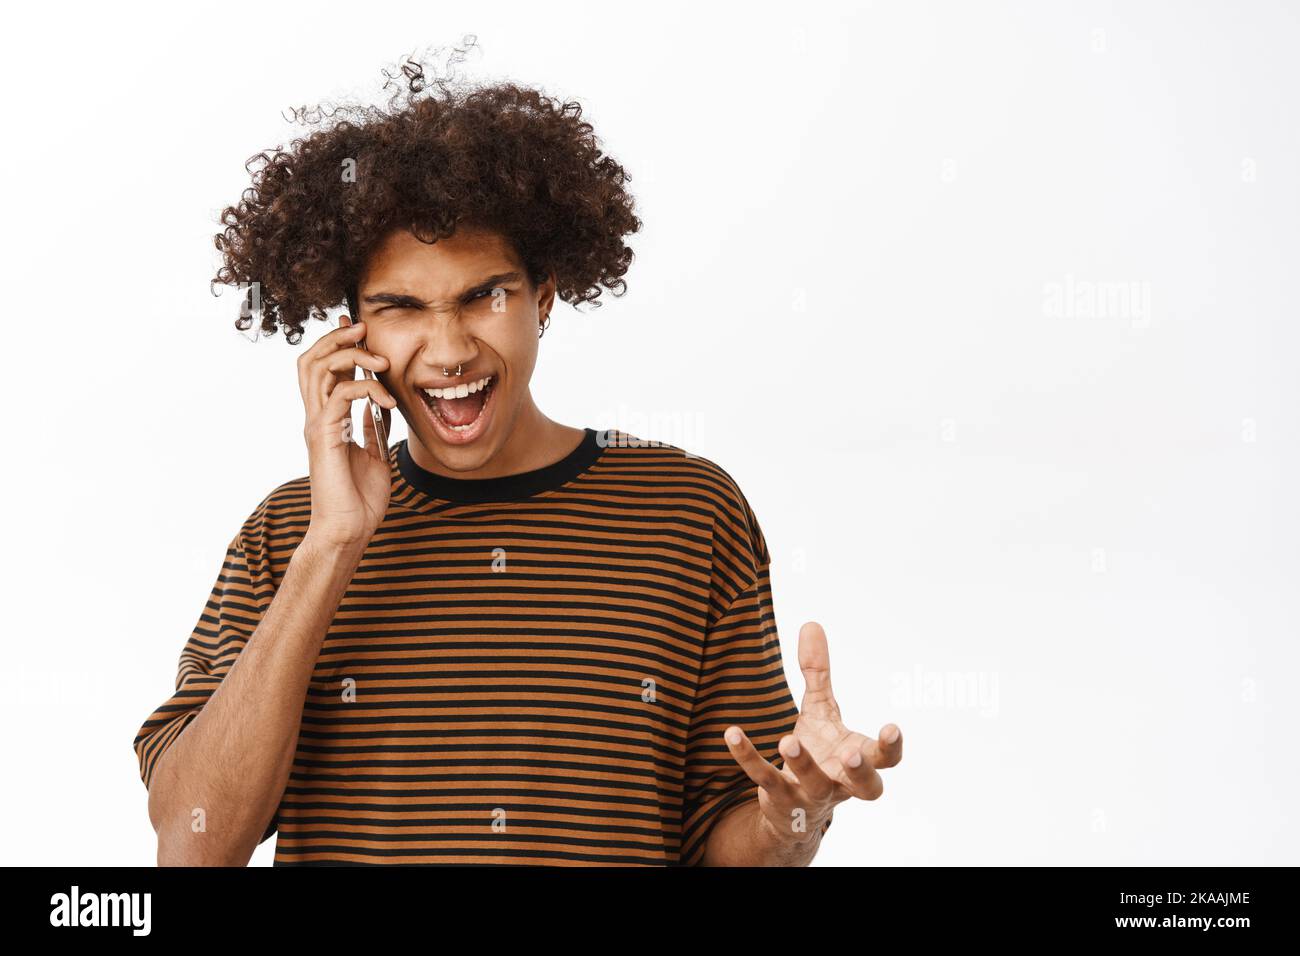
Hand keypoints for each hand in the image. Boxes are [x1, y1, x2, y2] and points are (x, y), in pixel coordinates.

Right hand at [297, 315, 396, 549]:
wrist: (349, 531)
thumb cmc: (360, 499)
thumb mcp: (374, 454)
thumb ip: (372, 429)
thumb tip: (379, 409)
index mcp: (328, 420)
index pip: (323, 369)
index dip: (337, 344)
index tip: (359, 328)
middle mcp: (317, 418)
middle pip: (311, 360)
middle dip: (336, 337)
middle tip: (363, 328)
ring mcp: (317, 426)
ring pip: (318, 369)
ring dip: (351, 355)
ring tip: (380, 359)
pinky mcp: (325, 437)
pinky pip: (341, 395)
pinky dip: (367, 388)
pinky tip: (388, 401)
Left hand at [722, 621, 902, 845]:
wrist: (794, 809)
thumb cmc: (818, 753)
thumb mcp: (819, 711)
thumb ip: (818, 672)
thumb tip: (811, 623)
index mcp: (859, 759)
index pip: (886, 760)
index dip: (892, 747)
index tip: (892, 728)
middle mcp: (842, 783)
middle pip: (867, 788)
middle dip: (860, 772)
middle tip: (850, 755)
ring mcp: (812, 796)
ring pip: (814, 786)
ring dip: (802, 764)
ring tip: (787, 741)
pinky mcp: (780, 799)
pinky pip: (765, 779)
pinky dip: (748, 757)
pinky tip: (732, 733)